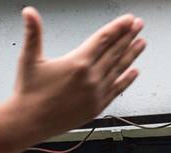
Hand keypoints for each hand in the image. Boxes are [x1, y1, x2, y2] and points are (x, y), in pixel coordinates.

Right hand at [12, 7, 144, 134]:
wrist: (28, 123)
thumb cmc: (28, 93)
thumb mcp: (28, 58)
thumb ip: (33, 33)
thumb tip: (29, 12)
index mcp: (78, 63)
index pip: (104, 39)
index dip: (118, 27)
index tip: (129, 19)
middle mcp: (91, 78)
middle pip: (115, 51)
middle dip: (128, 36)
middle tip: (139, 25)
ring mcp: (96, 94)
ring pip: (119, 69)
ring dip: (131, 55)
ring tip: (141, 43)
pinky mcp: (96, 107)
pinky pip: (116, 90)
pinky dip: (127, 80)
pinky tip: (135, 72)